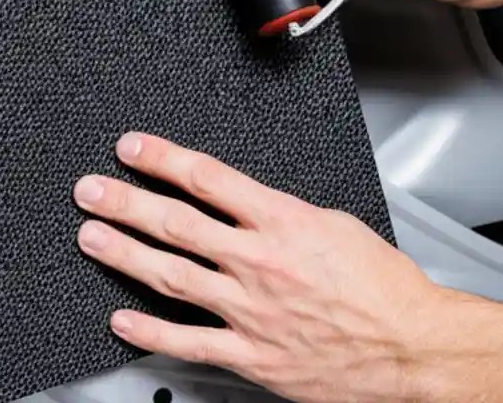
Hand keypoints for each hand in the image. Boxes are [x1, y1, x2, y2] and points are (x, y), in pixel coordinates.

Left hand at [73, 133, 502, 402]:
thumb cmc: (385, 288)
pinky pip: (190, 342)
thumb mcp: (338, 225)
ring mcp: (251, 310)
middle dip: (126, 203)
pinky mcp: (252, 354)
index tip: (132, 148)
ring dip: (125, 255)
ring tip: (92, 237)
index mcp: (283, 222)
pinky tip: (122, 319)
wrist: (411, 346)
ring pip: (172, 277)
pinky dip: (151, 331)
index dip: (162, 159)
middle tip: (91, 191)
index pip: (208, 179)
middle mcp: (260, 262)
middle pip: (177, 224)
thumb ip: (285, 215)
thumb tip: (248, 204)